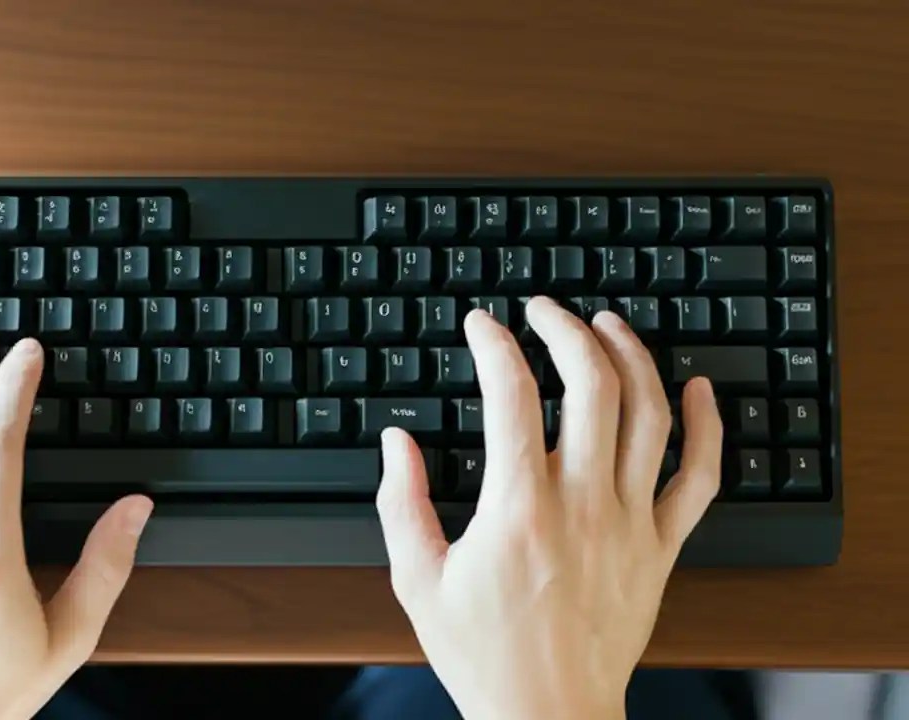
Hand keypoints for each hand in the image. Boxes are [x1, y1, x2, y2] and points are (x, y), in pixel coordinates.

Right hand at [376, 298, 721, 719]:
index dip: (494, 344)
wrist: (548, 717)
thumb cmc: (484, 655)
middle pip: (591, 385)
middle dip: (566, 328)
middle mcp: (581, 504)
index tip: (482, 324)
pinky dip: (708, 426)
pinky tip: (697, 389)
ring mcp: (629, 524)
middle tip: (544, 309)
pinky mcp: (661, 549)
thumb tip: (397, 440)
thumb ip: (401, 502)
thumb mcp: (417, 579)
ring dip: (630, 356)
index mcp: (518, 508)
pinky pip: (700, 477)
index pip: (511, 395)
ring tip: (608, 324)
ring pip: (648, 414)